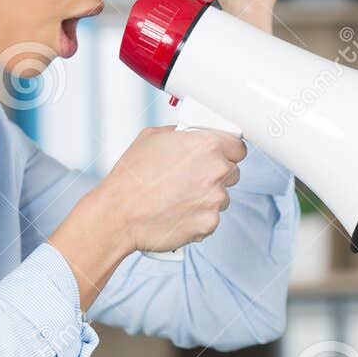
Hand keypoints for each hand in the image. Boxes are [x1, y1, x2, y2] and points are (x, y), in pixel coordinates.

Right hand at [101, 126, 245, 252]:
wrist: (119, 214)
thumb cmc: (131, 178)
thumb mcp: (152, 138)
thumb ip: (181, 134)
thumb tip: (191, 135)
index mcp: (207, 145)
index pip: (238, 146)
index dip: (227, 151)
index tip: (220, 155)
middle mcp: (216, 171)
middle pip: (232, 171)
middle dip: (216, 174)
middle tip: (192, 177)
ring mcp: (215, 199)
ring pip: (222, 196)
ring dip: (207, 196)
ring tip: (178, 197)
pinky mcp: (210, 223)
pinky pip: (211, 217)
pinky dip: (198, 216)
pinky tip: (178, 212)